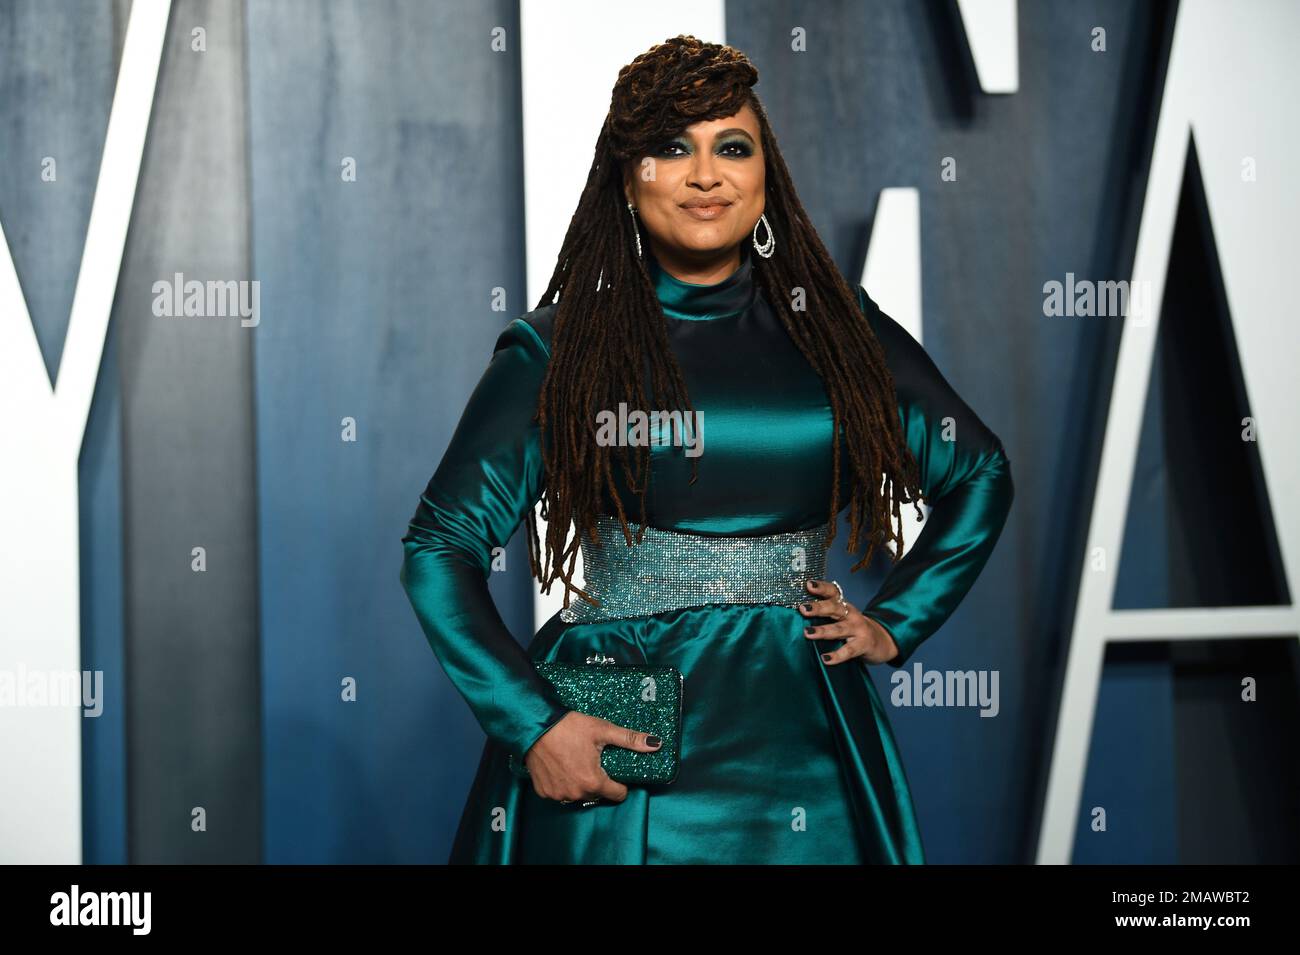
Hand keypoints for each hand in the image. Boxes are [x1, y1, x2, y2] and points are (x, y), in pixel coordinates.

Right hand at [523, 710, 662, 803]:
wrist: (534, 724)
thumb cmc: (568, 726)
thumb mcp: (602, 730)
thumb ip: (629, 739)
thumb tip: (656, 743)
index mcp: (593, 782)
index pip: (618, 794)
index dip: (620, 782)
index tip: (615, 769)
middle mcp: (575, 793)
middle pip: (598, 793)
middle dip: (598, 780)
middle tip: (593, 759)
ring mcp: (558, 794)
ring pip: (578, 794)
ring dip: (580, 782)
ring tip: (576, 760)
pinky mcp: (543, 791)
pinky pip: (560, 792)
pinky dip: (562, 782)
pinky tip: (561, 766)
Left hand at [798, 578, 899, 664]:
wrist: (882, 641)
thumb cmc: (853, 627)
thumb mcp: (842, 616)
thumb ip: (826, 612)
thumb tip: (797, 611)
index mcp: (844, 605)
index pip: (833, 592)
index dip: (821, 587)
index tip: (808, 584)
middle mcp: (851, 614)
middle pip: (834, 608)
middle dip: (818, 607)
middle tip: (802, 609)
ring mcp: (858, 629)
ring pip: (839, 629)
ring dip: (823, 631)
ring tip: (807, 633)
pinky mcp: (863, 645)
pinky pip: (848, 651)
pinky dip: (837, 655)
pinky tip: (826, 659)